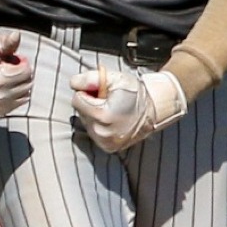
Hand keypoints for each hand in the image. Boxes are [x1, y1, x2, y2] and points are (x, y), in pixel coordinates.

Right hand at [0, 28, 32, 116]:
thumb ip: (7, 42)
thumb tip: (17, 35)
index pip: (26, 72)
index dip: (21, 62)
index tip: (9, 59)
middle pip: (27, 84)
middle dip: (20, 73)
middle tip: (7, 67)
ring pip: (24, 94)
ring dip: (18, 84)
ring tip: (4, 76)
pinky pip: (17, 103)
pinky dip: (14, 94)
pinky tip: (3, 86)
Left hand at [69, 66, 186, 152]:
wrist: (153, 110)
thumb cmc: (134, 93)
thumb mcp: (115, 79)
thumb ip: (91, 78)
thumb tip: (73, 82)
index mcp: (103, 115)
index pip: (77, 100)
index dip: (87, 92)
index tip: (100, 91)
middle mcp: (102, 132)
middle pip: (81, 112)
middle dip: (90, 103)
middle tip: (107, 100)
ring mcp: (105, 142)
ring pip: (86, 123)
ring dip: (94, 115)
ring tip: (111, 110)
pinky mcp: (108, 147)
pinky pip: (94, 133)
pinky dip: (99, 125)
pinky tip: (112, 120)